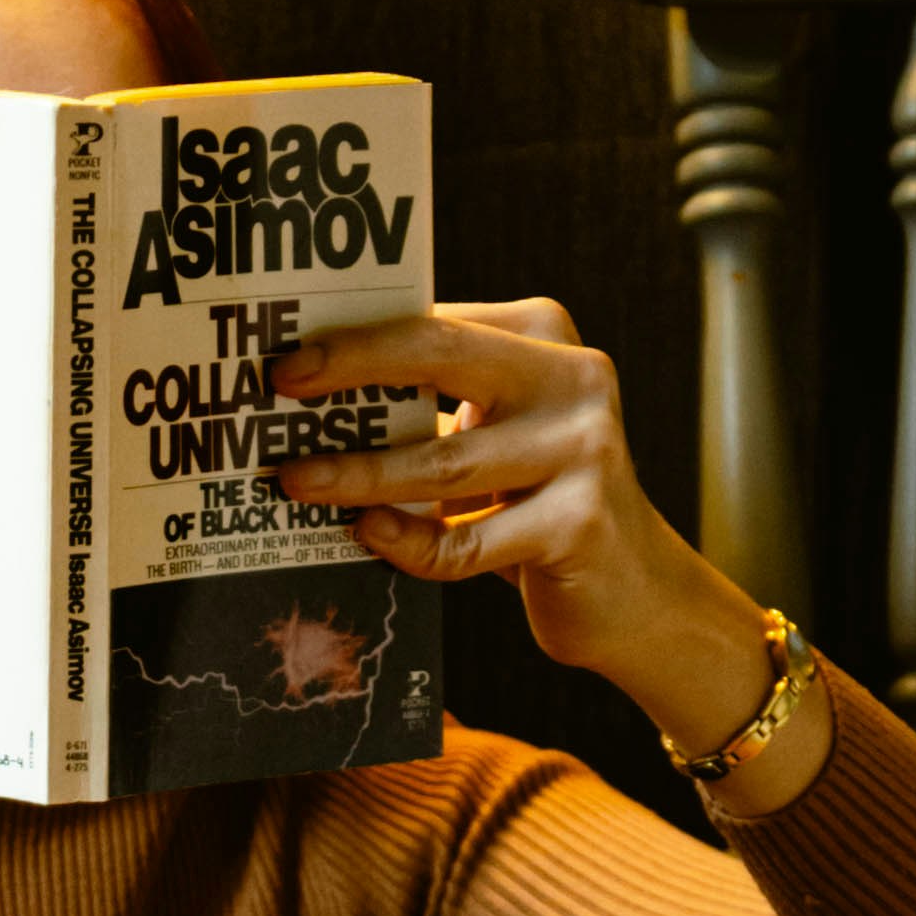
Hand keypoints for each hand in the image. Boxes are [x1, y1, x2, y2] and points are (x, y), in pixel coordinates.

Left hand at [273, 302, 829, 811]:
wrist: (636, 593)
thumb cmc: (538, 503)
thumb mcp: (496, 434)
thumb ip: (434, 403)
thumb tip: (313, 395)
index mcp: (545, 338)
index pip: (435, 321)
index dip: (355, 336)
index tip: (285, 358)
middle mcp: (573, 380)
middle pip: (440, 355)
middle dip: (351, 368)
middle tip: (279, 390)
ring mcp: (585, 450)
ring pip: (444, 461)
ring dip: (358, 475)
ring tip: (298, 482)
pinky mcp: (580, 524)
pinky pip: (466, 540)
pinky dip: (409, 544)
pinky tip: (369, 537)